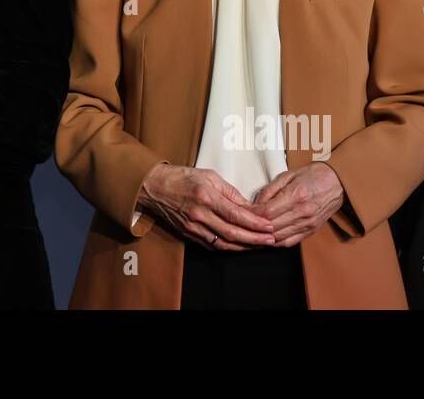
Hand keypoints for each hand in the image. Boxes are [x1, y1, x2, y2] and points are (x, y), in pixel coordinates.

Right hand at [138, 162, 276, 250]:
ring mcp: (193, 227)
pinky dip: (229, 247)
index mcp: (206, 197)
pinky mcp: (188, 234)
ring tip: (259, 245)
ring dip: (244, 246)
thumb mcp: (208, 175)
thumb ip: (229, 192)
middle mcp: (199, 215)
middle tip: (271, 240)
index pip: (236, 215)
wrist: (153, 187)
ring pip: (223, 243)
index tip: (269, 227)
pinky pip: (212, 245)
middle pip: (232, 233)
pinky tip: (240, 246)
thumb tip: (247, 207)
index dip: (255, 224)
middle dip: (254, 239)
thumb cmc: (181, 177)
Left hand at [248, 162, 344, 247]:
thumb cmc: (313, 175)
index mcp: (296, 195)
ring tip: (251, 232)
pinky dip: (276, 242)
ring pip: (279, 237)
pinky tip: (267, 238)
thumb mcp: (288, 175)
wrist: (338, 182)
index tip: (242, 212)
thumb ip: (270, 190)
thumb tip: (255, 203)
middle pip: (271, 226)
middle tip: (242, 223)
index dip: (251, 214)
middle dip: (254, 227)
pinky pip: (290, 242)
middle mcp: (302, 212)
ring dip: (263, 237)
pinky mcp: (311, 230)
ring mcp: (308, 223)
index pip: (267, 211)